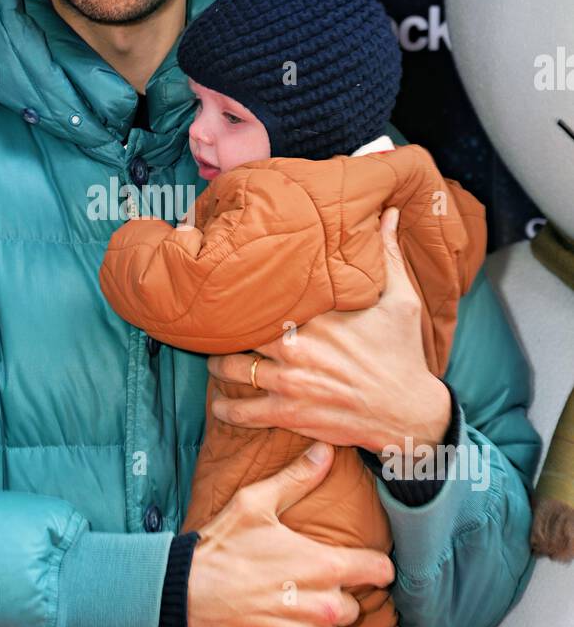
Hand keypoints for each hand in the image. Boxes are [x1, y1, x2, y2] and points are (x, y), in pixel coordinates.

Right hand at [186, 441, 395, 626]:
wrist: (187, 596)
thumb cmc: (223, 547)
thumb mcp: (256, 504)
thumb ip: (297, 478)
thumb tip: (326, 450)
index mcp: (325, 566)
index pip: (380, 571)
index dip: (374, 567)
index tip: (364, 566)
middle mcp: (325, 605)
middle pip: (354, 604)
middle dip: (334, 594)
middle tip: (301, 584)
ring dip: (316, 621)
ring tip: (285, 606)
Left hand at [207, 206, 451, 457]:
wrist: (409, 412)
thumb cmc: (403, 353)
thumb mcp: (401, 300)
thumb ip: (387, 255)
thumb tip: (389, 213)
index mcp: (317, 314)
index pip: (264, 295)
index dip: (244, 292)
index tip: (232, 286)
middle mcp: (296, 345)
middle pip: (239, 330)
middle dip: (226, 328)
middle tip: (217, 325)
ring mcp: (290, 381)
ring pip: (232, 368)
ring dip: (219, 365)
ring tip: (217, 361)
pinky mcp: (289, 414)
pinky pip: (244, 413)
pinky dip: (227, 410)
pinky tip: (221, 406)